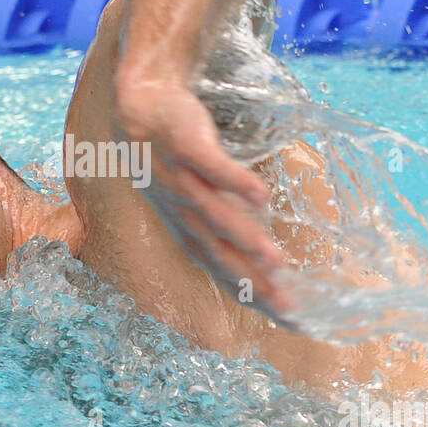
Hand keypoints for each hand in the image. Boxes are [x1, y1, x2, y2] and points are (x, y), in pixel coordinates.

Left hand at [113, 69, 295, 320]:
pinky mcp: (186, 146)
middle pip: (219, 254)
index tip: (288, 319)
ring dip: (245, 239)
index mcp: (186, 228)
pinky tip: (263, 196)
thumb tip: (258, 249)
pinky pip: (211, 166)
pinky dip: (235, 182)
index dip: (250, 295)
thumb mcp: (193, 198)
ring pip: (215, 216)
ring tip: (276, 262)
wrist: (139, 107)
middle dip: (252, 283)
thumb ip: (224, 223)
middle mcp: (182, 212)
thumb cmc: (172, 158)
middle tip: (287, 307)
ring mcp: (182, 179)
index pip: (220, 270)